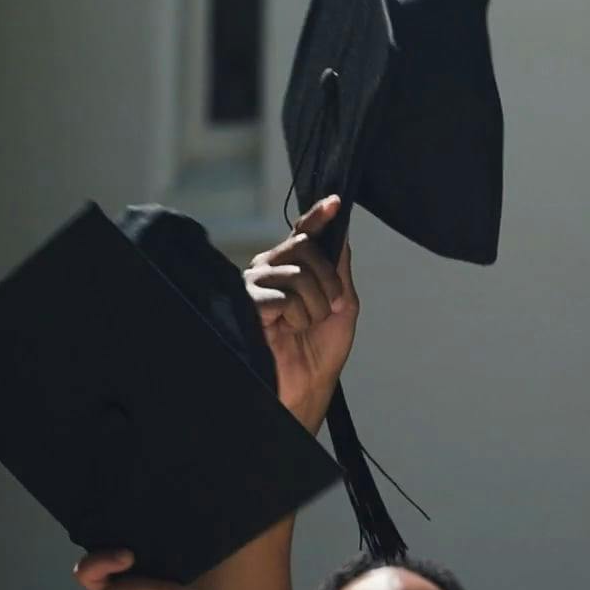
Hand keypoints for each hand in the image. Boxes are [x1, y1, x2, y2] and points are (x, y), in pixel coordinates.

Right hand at [244, 195, 359, 432]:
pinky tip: (287, 331)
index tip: (336, 203)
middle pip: (304, 246)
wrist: (307, 386)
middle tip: (329, 308)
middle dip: (328, 280)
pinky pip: (283, 296)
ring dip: (315, 306)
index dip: (319, 215)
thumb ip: (340, 267)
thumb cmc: (321, 349)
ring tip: (305, 326)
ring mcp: (256, 285)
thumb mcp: (342, 304)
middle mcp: (271, 269)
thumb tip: (342, 231)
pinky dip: (297, 317)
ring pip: (297, 272)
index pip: (303, 232)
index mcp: (292, 267)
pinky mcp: (247, 304)